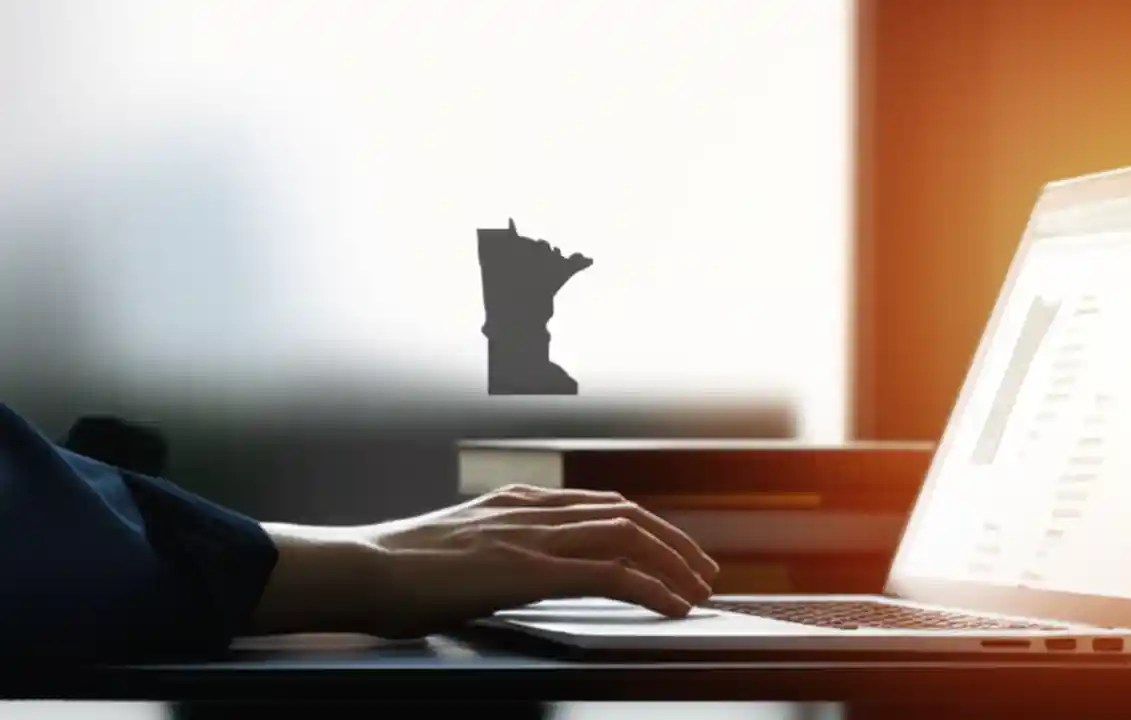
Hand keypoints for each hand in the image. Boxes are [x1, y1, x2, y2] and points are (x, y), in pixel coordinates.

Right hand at [251, 485, 718, 637]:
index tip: (666, 549)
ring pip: (627, 537)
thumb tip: (505, 572)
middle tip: (701, 571)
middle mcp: (531, 510)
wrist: (360, 568)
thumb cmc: (394, 569)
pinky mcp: (528, 570)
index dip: (642, 527)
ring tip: (699, 590)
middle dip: (672, 542)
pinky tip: (671, 605)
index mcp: (515, 503)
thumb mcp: (455, 549)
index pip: (598, 506)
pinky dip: (650, 587)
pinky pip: (608, 575)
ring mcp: (531, 536)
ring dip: (672, 563)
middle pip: (625, 515)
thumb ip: (491, 551)